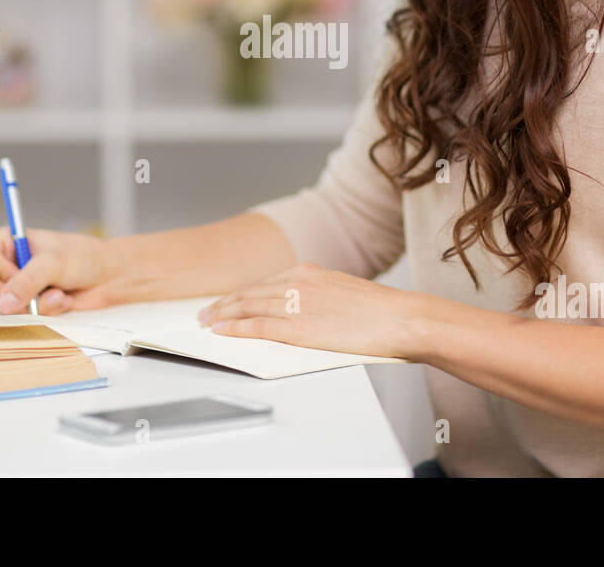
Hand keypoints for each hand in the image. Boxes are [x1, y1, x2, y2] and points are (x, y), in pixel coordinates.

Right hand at [0, 226, 121, 314]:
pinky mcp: (29, 304)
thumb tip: (3, 303)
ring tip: (57, 292)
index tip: (15, 273)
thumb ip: (27, 281)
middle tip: (27, 292)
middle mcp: (7, 264)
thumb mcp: (54, 263)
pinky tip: (62, 299)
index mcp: (8, 242)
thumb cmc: (84, 257)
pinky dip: (45, 310)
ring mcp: (17, 286)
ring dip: (32, 302)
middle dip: (4, 292)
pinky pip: (23, 315)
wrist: (109, 277)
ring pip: (1, 305)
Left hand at [195, 262, 426, 359]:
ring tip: (206, 322)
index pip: (263, 283)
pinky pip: (258, 327)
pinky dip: (235, 328)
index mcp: (309, 273)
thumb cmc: (380, 311)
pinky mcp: (299, 327)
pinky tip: (222, 331)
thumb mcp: (343, 291)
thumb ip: (318, 296)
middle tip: (204, 312)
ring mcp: (297, 304)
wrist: (400, 318)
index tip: (226, 301)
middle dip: (223, 304)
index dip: (240, 294)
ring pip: (247, 307)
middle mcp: (298, 283)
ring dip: (222, 315)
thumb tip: (303, 308)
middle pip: (249, 293)